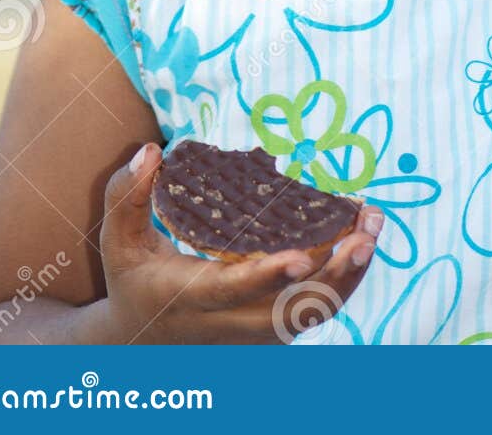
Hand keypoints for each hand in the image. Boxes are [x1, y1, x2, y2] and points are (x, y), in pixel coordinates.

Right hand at [99, 143, 383, 343]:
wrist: (139, 340)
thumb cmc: (131, 279)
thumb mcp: (118, 240)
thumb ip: (127, 195)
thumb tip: (149, 150)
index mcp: (188, 297)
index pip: (231, 292)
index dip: (266, 278)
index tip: (301, 258)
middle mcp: (227, 323)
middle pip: (288, 314)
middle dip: (332, 278)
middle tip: (364, 235)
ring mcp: (252, 332)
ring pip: (309, 315)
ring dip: (347, 275)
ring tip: (373, 225)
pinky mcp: (270, 329)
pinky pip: (313, 309)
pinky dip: (342, 279)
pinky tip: (361, 236)